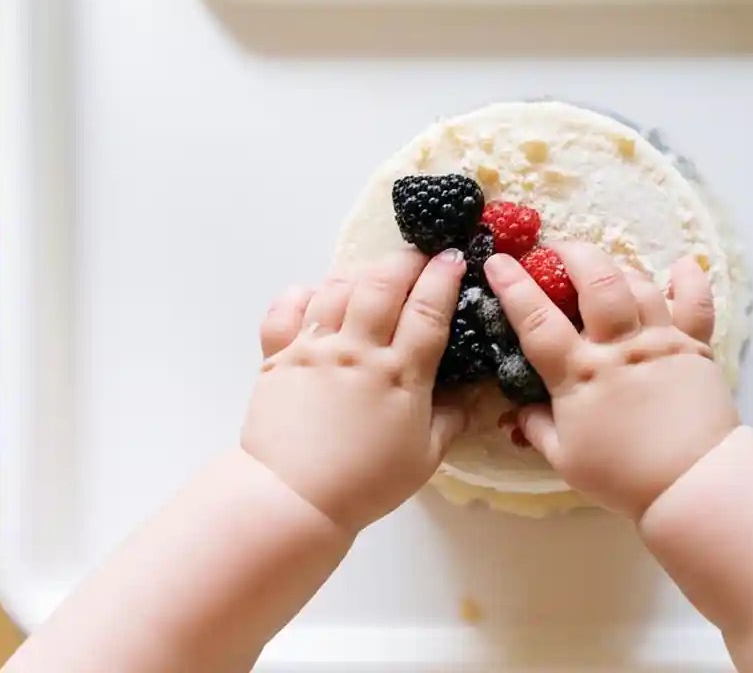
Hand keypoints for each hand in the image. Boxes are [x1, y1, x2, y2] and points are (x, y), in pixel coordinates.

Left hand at [242, 249, 467, 529]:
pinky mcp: (278, 357)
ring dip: (359, 272)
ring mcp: (315, 350)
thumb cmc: (365, 484)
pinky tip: (316, 295)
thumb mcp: (424, 457)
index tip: (455, 257)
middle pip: (382, 284)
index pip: (428, 310)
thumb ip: (452, 419)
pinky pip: (287, 309)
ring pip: (337, 288)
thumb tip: (475, 394)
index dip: (444, 277)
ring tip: (373, 274)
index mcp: (399, 375)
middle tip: (418, 254)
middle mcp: (357, 351)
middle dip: (404, 260)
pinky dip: (303, 294)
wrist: (293, 498)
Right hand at [485, 244, 738, 518]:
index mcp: (580, 374)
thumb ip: (537, 427)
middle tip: (557, 250)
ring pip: (638, 284)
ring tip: (605, 268)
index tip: (497, 261)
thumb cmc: (624, 477)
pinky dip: (688, 279)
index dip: (513, 286)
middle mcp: (619, 347)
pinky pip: (695, 302)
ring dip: (617, 267)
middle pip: (596, 282)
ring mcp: (660, 341)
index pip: (537, 320)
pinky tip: (680, 265)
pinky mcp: (695, 346)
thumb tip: (518, 410)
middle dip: (573, 254)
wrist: (692, 483)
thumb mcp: (564, 459)